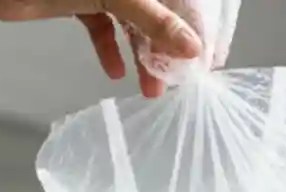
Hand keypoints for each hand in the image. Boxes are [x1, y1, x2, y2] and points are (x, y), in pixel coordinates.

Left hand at [0, 0, 204, 97]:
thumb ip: (156, 21)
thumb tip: (193, 49)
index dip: (196, 27)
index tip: (205, 60)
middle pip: (159, 12)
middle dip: (167, 49)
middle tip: (176, 82)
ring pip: (133, 24)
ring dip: (142, 57)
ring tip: (150, 89)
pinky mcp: (79, 0)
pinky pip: (104, 27)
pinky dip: (110, 50)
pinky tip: (114, 72)